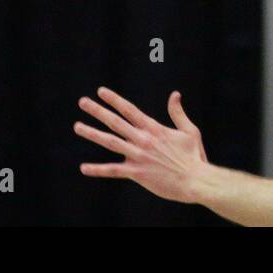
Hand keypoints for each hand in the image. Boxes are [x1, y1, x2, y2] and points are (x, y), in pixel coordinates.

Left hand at [76, 87, 210, 203]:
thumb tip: (175, 94)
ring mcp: (138, 156)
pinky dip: (97, 169)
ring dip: (92, 133)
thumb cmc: (194, 156)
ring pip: (110, 142)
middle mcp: (143, 139)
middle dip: (97, 110)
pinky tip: (83, 168)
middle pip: (115, 122)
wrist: (195, 180)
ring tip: (77, 126)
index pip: (129, 109)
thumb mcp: (189, 130)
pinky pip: (113, 170)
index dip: (114, 99)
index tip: (100, 91)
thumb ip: (178, 113)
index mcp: (153, 128)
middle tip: (82, 102)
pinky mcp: (137, 173)